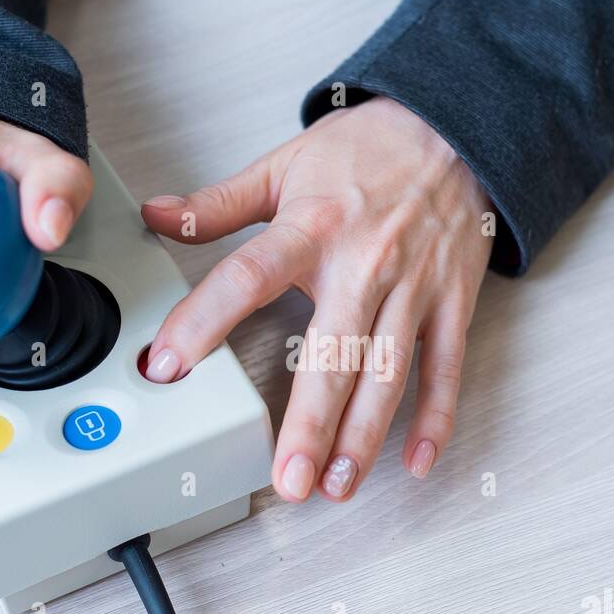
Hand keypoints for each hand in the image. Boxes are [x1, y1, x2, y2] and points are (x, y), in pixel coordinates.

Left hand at [141, 96, 491, 502]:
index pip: (248, 278)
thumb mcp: (286, 164)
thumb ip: (218, 203)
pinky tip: (416, 461)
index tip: (168, 364)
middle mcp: (364, 265)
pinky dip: (435, 417)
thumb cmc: (371, 149)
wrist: (457, 127)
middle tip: (288, 478)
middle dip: (310, 424)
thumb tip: (156, 216)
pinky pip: (445, 369)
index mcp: (312, 228)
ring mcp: (413, 290)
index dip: (204, 321)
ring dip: (364, 437)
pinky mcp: (452, 304)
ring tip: (338, 486)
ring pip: (387, 375)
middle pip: (332, 354)